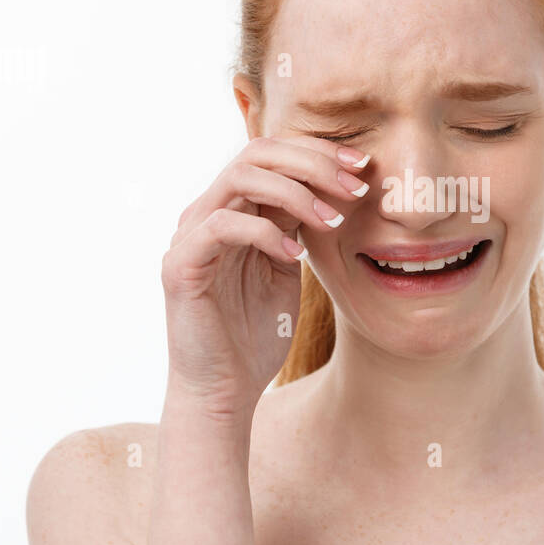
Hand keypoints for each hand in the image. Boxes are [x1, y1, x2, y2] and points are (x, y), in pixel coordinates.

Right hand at [159, 135, 369, 418]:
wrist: (224, 390)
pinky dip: (265, 233)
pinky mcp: (180, 265)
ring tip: (333, 221)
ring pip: (241, 178)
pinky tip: (296, 255)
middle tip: (355, 189)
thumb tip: (335, 186)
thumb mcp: (287, 266)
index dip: (319, 153)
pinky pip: (222, 226)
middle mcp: (206, 213)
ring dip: (297, 193)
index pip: (272, 154)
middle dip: (314, 164)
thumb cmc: (256, 333)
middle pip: (257, 153)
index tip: (363, 169)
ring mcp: (189, 236)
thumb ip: (298, 224)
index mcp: (232, 209)